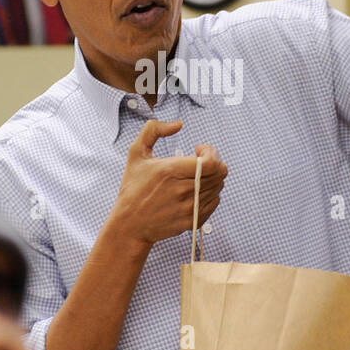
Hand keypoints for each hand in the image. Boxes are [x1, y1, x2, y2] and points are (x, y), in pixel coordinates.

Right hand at [111, 119, 227, 247]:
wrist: (130, 225)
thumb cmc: (133, 188)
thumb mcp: (136, 154)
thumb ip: (153, 130)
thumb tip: (178, 124)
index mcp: (170, 171)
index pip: (211, 162)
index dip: (212, 152)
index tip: (199, 150)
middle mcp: (182, 190)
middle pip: (219, 173)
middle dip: (215, 162)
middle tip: (201, 161)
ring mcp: (188, 207)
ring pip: (219, 187)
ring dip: (212, 178)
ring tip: (196, 176)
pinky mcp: (192, 220)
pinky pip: (215, 202)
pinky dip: (210, 193)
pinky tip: (195, 190)